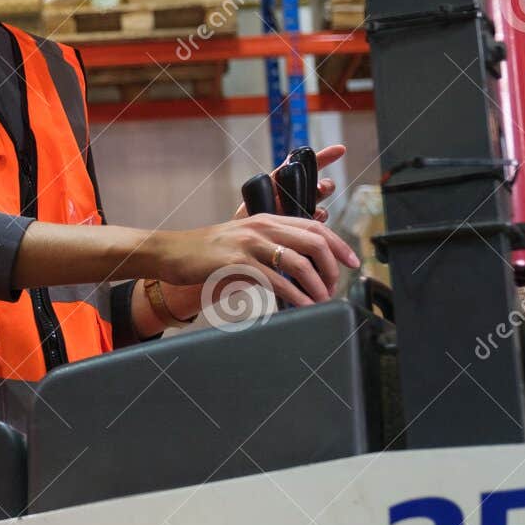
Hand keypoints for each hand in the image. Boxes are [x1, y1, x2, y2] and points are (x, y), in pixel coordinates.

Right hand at [151, 212, 360, 308]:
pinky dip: (294, 295)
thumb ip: (270, 248)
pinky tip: (301, 304)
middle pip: (313, 242)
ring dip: (316, 284)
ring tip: (321, 299)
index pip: (315, 227)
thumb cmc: (208, 252)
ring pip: (298, 261)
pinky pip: (275, 279)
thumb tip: (300, 268)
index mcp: (267, 219)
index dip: (339, 245)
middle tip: (335, 285)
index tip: (353, 262)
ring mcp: (249, 243)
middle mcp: (261, 226)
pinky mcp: (236, 262)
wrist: (171, 252)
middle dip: (332, 266)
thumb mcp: (244, 242)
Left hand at [233, 143, 346, 222]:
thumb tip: (291, 157)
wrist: (246, 245)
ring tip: (316, 213)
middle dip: (325, 187)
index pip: (308, 168)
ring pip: (321, 209)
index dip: (324, 158)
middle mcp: (296, 199)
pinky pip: (317, 228)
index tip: (340, 150)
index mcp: (286, 186)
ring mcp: (301, 216)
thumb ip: (277, 177)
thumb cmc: (248, 217)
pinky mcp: (303, 232)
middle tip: (320, 189)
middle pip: (320, 189)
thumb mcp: (260, 194)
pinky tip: (310, 230)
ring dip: (322, 210)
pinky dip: (317, 228)